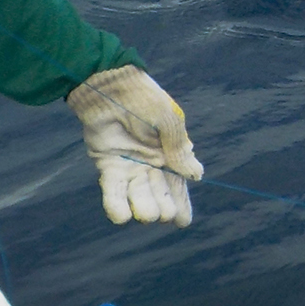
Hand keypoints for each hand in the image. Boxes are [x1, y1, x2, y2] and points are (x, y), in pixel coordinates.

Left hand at [66, 66, 203, 225]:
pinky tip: (120, 217)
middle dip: (163, 207)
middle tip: (164, 214)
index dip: (181, 203)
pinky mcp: (107, 164)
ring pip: (137, 194)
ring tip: (145, 215)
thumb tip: (197, 175)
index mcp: (170, 152)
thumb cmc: (142, 96)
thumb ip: (178, 147)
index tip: (182, 221)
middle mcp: (151, 163)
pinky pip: (112, 188)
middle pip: (159, 193)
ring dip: (142, 207)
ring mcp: (129, 165)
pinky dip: (115, 203)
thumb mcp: (168, 118)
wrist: (108, 84)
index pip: (178, 184)